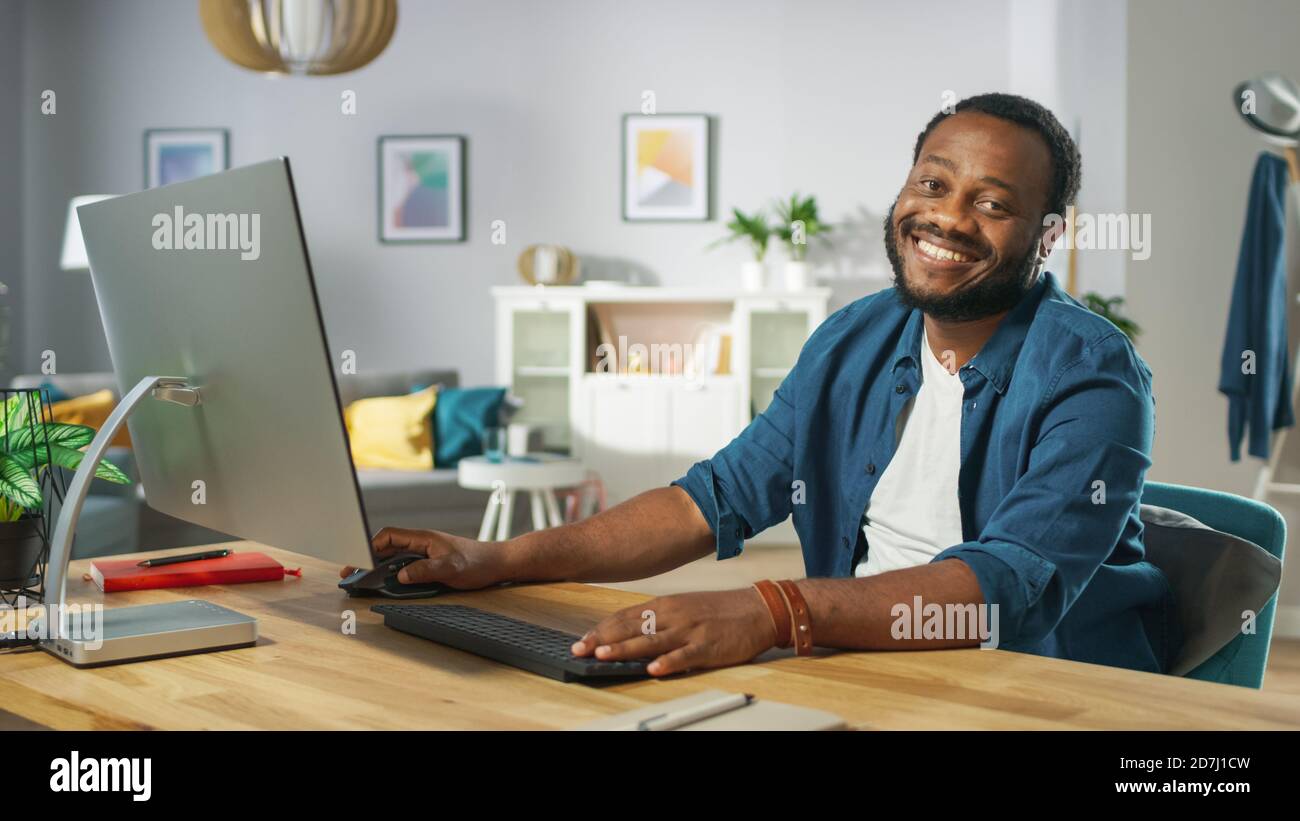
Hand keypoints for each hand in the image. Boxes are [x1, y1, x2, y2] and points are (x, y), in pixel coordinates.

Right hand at [339, 527, 506, 589]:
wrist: (496, 564)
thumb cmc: (477, 562)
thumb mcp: (450, 568)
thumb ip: (425, 570)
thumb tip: (402, 576)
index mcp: (423, 538)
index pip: (389, 536)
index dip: (371, 545)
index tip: (358, 557)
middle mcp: (421, 544)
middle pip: (388, 548)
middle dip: (368, 559)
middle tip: (352, 573)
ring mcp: (425, 554)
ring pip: (395, 559)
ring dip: (379, 568)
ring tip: (363, 581)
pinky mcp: (430, 564)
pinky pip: (406, 568)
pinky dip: (394, 575)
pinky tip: (387, 585)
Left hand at [571, 588, 777, 675]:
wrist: (757, 609)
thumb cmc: (718, 610)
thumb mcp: (682, 607)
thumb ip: (656, 619)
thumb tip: (626, 632)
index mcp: (665, 605)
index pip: (625, 616)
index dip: (601, 628)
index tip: (581, 639)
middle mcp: (673, 615)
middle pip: (632, 627)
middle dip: (603, 639)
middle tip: (579, 649)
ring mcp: (690, 631)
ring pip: (652, 641)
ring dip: (626, 649)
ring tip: (604, 656)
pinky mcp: (708, 646)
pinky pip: (685, 655)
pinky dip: (669, 662)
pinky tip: (653, 669)